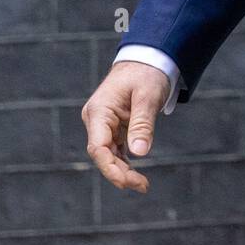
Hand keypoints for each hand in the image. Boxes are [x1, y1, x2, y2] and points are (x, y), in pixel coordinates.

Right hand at [82, 61, 170, 193]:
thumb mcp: (147, 96)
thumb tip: (139, 153)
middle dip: (119, 173)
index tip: (127, 182)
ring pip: (109, 154)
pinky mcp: (113, 126)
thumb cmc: (146, 73)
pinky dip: (125, 162)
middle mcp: (96, 119)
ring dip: (123, 170)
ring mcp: (103, 124)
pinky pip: (116, 149)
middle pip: (102, 154)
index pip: (98, 147)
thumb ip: (142, 124)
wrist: (147, 58)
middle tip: (143, 186)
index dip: (110, 168)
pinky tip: (136, 174)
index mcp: (99, 111)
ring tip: (143, 184)